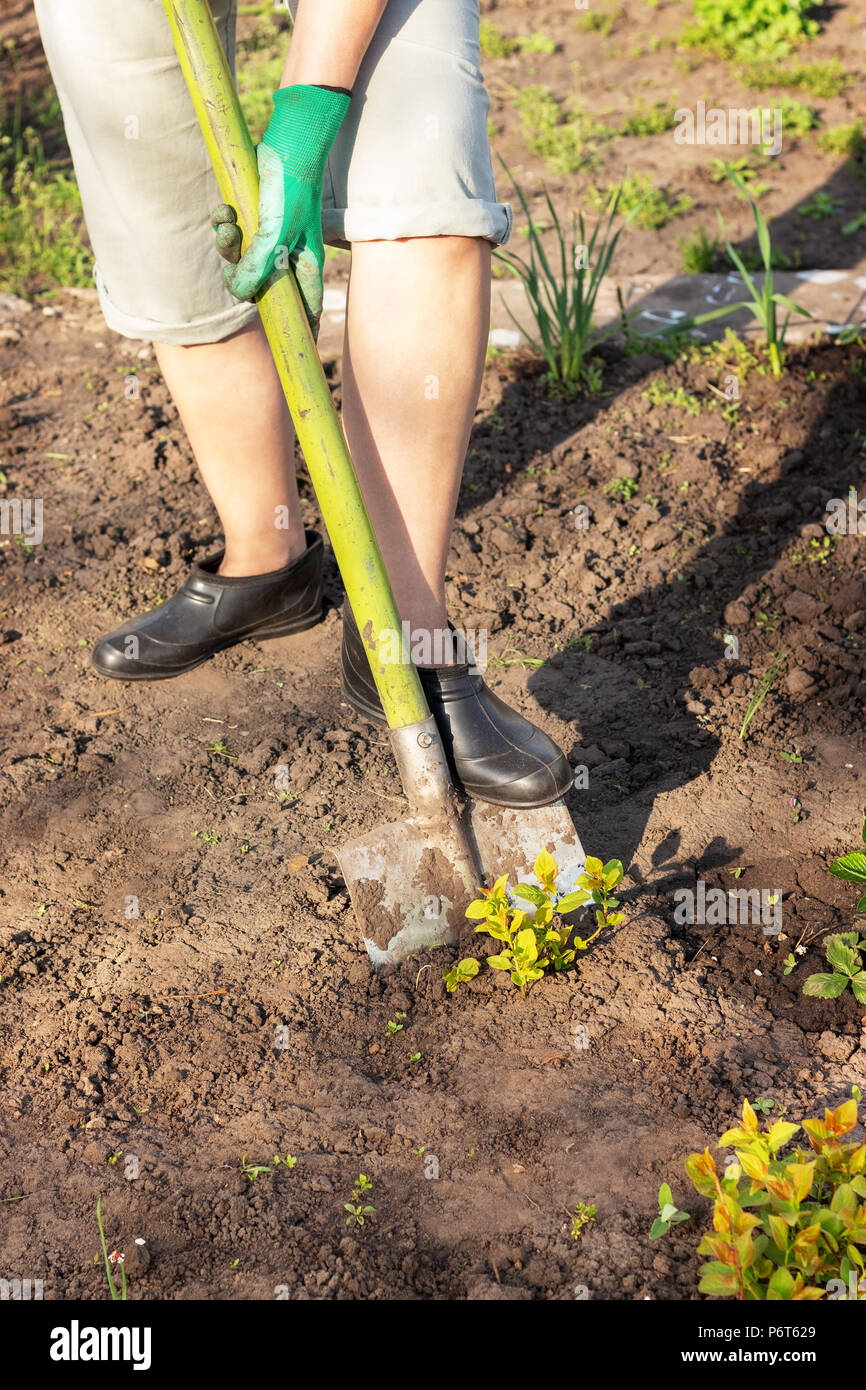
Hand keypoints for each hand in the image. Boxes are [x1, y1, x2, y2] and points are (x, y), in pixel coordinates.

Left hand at [211, 84, 349, 333]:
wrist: (289, 141)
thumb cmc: (292, 188)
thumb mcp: (276, 231)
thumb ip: (258, 266)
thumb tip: (239, 294)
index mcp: (304, 266)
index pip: (306, 311)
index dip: (300, 331)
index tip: (294, 348)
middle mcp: (288, 256)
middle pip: (261, 287)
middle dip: (241, 277)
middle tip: (232, 260)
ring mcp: (271, 238)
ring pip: (241, 260)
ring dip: (226, 245)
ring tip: (225, 224)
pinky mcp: (255, 218)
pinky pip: (232, 234)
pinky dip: (223, 223)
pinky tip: (223, 210)